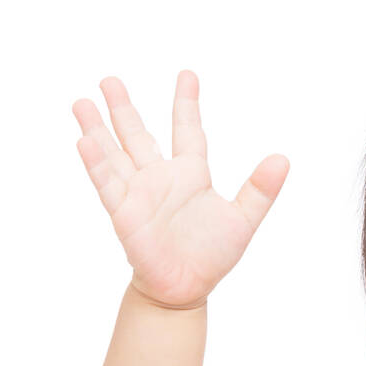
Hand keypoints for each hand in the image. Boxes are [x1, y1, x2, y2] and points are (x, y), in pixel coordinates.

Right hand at [72, 70, 287, 307]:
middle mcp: (160, 178)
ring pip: (114, 154)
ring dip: (98, 129)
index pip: (188, 130)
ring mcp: (139, 194)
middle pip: (139, 134)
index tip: (187, 75)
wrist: (187, 289)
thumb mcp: (243, 219)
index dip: (186, 104)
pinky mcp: (124, 214)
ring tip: (81, 102)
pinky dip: (97, 163)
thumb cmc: (212, 256)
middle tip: (108, 79)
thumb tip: (284, 159)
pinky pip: (108, 184)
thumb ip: (260, 190)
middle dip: (124, 108)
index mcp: (190, 174)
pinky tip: (85, 140)